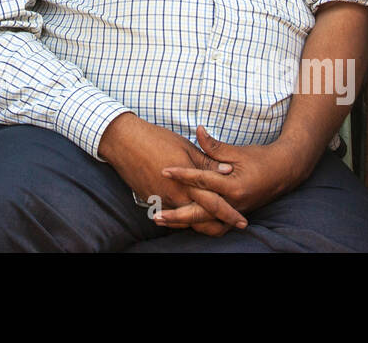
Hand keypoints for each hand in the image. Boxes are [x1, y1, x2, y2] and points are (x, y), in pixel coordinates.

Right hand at [98, 115, 247, 236]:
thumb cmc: (157, 139)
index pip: (214, 204)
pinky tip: (189, 216)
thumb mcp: (186, 148)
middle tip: (233, 228)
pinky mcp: (150, 199)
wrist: (124, 141)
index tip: (243, 221)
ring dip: (200, 223)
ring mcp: (161, 200)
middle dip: (219, 226)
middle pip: (201, 219)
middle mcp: (175, 196)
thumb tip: (228, 170)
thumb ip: (208, 162)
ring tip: (215, 226)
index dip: (230, 214)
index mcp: (187, 182)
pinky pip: (169, 213)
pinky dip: (181, 218)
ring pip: (185, 220)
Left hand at [154, 127, 303, 229]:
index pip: (202, 180)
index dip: (182, 174)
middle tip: (155, 214)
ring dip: (184, 222)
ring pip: (205, 222)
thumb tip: (198, 130)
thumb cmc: (261, 158)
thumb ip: (214, 146)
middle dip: (177, 214)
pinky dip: (198, 224)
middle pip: (200, 211)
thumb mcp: (237, 151)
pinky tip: (182, 223)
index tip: (163, 171)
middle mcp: (233, 202)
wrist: (284, 172)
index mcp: (234, 185)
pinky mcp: (234, 214)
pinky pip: (213, 223)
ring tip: (162, 221)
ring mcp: (234, 211)